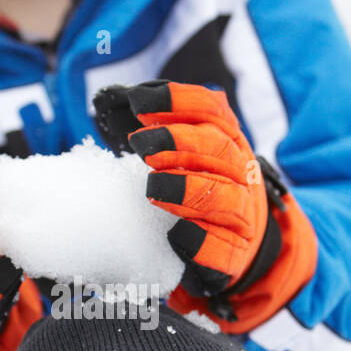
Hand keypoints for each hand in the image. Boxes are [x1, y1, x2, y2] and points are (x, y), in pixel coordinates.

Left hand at [92, 79, 316, 330]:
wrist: (238, 243)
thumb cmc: (200, 189)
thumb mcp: (186, 154)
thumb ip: (154, 127)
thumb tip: (108, 99)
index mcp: (228, 140)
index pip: (211, 109)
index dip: (177, 100)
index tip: (138, 101)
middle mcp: (240, 171)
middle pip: (218, 148)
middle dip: (178, 141)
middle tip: (139, 144)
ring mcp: (241, 213)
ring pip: (225, 197)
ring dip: (187, 189)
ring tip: (153, 187)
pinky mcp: (234, 252)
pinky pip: (222, 247)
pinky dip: (199, 240)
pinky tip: (175, 234)